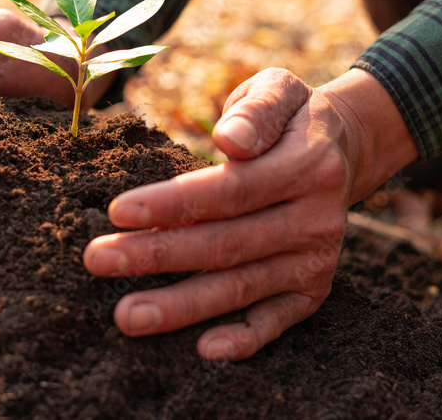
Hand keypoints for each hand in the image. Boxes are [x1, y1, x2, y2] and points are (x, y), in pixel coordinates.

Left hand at [83, 67, 417, 359]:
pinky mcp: (311, 289)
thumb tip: (229, 139)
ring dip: (182, 306)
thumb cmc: (290, 117)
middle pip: (227, 244)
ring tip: (127, 316)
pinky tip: (202, 349)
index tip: (118, 211)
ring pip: (241, 288)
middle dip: (157, 256)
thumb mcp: (279, 90)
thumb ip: (256, 111)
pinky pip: (276, 321)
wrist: (343, 149)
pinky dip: (243, 339)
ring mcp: (316, 260)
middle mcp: (317, 219)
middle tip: (99, 260)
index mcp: (309, 166)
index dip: (174, 204)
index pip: (231, 190)